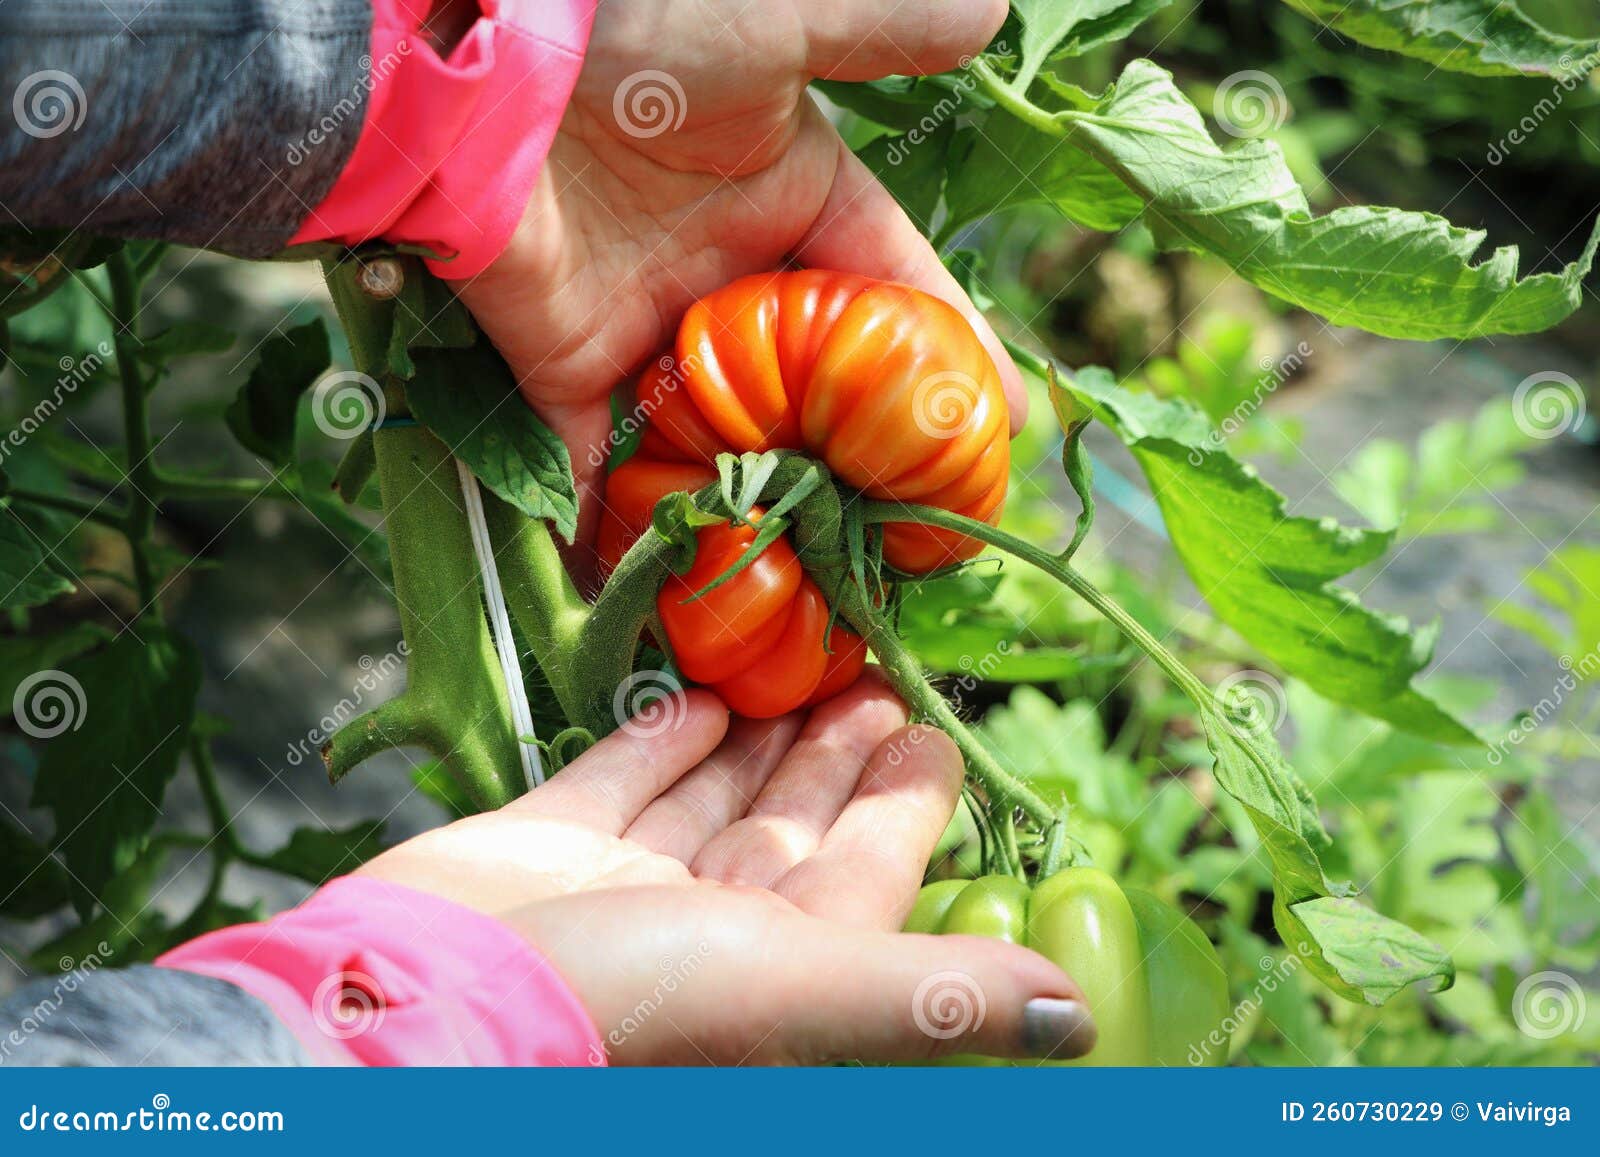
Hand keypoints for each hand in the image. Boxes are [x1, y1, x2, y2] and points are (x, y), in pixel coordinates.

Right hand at [356, 675, 1093, 1064]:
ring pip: (715, 799)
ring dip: (760, 735)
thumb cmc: (623, 999)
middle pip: (793, 827)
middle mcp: (708, 930)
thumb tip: (1079, 1022)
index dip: (906, 802)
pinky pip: (622, 781)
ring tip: (802, 663)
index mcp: (782, 964)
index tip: (935, 728)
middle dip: (837, 753)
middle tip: (874, 671)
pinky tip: (701, 696)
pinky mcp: (543, 847)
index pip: (868, 869)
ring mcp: (621, 889)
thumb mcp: (800, 993)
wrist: (414, 1003)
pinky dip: (665, 741)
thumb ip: (933, 995)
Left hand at [455, 0, 1025, 553]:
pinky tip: (670, 592)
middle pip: (810, 381)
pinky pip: (603, 463)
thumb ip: (879, 29)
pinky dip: (624, 527)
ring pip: (720, 435)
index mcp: (790, 194)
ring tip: (818, 590)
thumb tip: (991, 13)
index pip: (888, 286)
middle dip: (861, 457)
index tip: (998, 426)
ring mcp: (648, 326)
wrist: (480, 65)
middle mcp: (724, 271)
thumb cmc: (638, 31)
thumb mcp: (779, 25)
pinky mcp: (567, 367)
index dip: (948, 352)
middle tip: (915, 533)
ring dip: (760, 507)